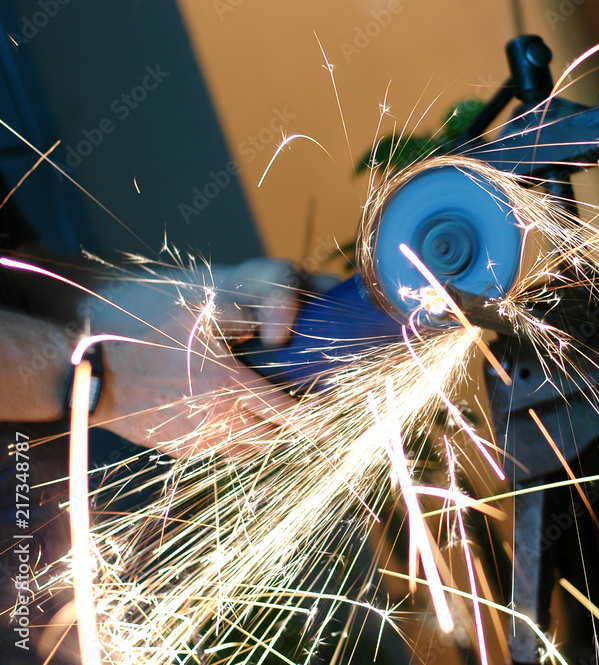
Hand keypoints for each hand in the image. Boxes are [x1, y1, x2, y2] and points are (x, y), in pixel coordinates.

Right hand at [87, 258, 330, 456]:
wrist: (85, 365)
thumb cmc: (141, 327)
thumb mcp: (198, 307)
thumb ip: (246, 313)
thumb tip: (279, 325)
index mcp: (231, 388)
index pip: (293, 416)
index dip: (319, 419)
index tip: (336, 416)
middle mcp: (219, 421)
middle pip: (276, 436)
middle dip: (295, 426)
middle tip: (308, 409)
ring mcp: (196, 439)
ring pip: (250, 448)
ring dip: (266, 433)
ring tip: (273, 413)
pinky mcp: (178, 447)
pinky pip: (220, 450)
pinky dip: (236, 438)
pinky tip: (234, 415)